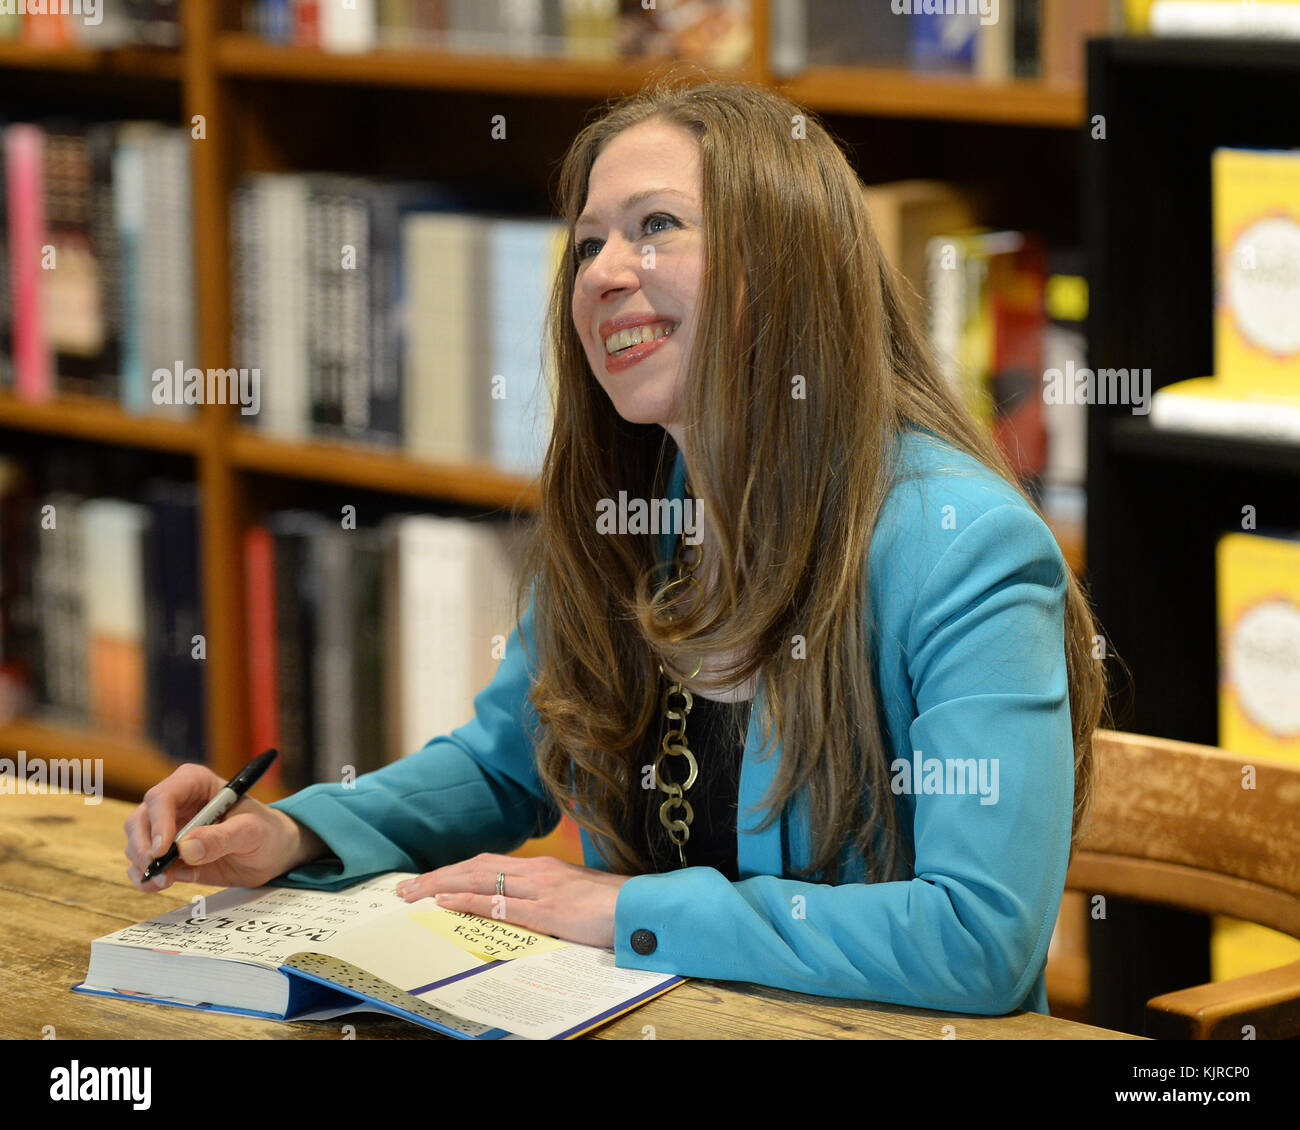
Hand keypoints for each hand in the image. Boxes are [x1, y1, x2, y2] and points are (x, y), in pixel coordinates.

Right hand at [124, 763, 320, 892]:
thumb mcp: (252, 831)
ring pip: (136, 844)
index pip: (163, 796)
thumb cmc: (266, 831)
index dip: (158, 821)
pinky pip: (143, 866)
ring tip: (165, 881)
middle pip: (140, 820)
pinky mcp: (167, 856)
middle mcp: (174, 804)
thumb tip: (187, 849)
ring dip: (143, 865)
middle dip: (142, 846)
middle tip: (156, 869)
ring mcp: (167, 830)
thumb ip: (222, 838)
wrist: (272, 854)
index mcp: (195, 783)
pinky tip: (160, 885)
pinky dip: (145, 878)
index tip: (164, 848)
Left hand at [396, 854, 632, 949]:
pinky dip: (467, 901)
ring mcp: (540, 888)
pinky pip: (499, 903)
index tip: (428, 880)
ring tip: (413, 893)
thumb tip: (520, 904)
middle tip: (404, 888)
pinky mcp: (546, 909)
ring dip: (441, 885)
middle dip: (437, 876)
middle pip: (474, 868)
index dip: (453, 871)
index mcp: (541, 867)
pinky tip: (446, 902)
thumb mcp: (572, 893)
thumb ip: (545, 895)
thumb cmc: (610, 904)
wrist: (641, 906)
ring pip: (479, 881)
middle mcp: (535, 871)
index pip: (486, 864)